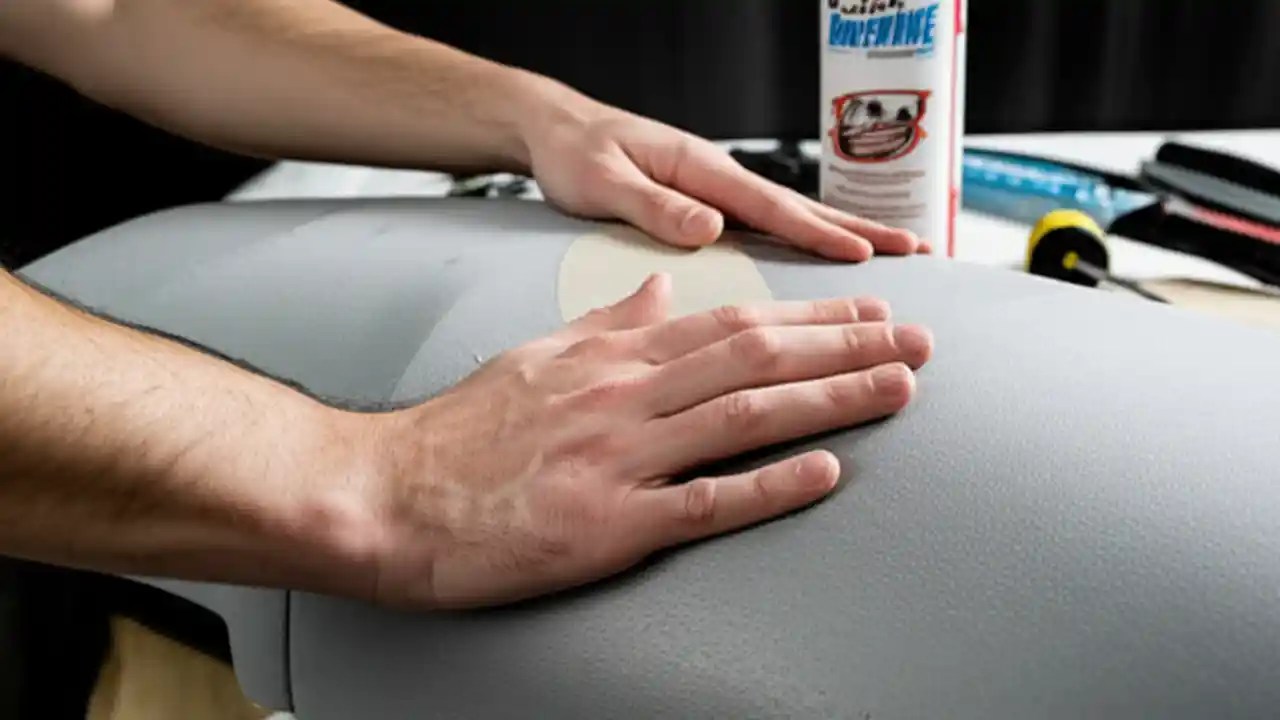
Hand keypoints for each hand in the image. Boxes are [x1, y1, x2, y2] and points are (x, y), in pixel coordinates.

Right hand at [362, 274, 932, 608]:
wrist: (387, 495)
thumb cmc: (459, 433)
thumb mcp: (536, 357)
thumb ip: (607, 323)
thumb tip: (661, 288)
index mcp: (609, 357)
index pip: (729, 322)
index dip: (809, 315)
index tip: (865, 311)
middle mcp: (623, 397)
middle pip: (754, 358)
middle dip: (844, 346)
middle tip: (914, 341)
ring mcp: (618, 459)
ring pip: (743, 417)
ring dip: (829, 399)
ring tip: (896, 389)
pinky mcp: (607, 526)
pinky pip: (703, 502)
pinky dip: (768, 486)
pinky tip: (824, 471)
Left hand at [526, 103, 928, 261]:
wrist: (556, 130)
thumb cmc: (575, 154)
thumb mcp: (603, 182)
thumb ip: (654, 206)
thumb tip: (711, 227)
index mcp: (698, 169)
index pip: (769, 206)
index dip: (817, 233)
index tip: (864, 254)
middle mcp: (716, 176)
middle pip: (799, 205)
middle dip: (859, 227)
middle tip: (917, 246)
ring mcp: (716, 187)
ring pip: (791, 212)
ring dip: (843, 230)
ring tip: (894, 249)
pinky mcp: (707, 200)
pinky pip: (768, 219)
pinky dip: (806, 233)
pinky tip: (827, 250)